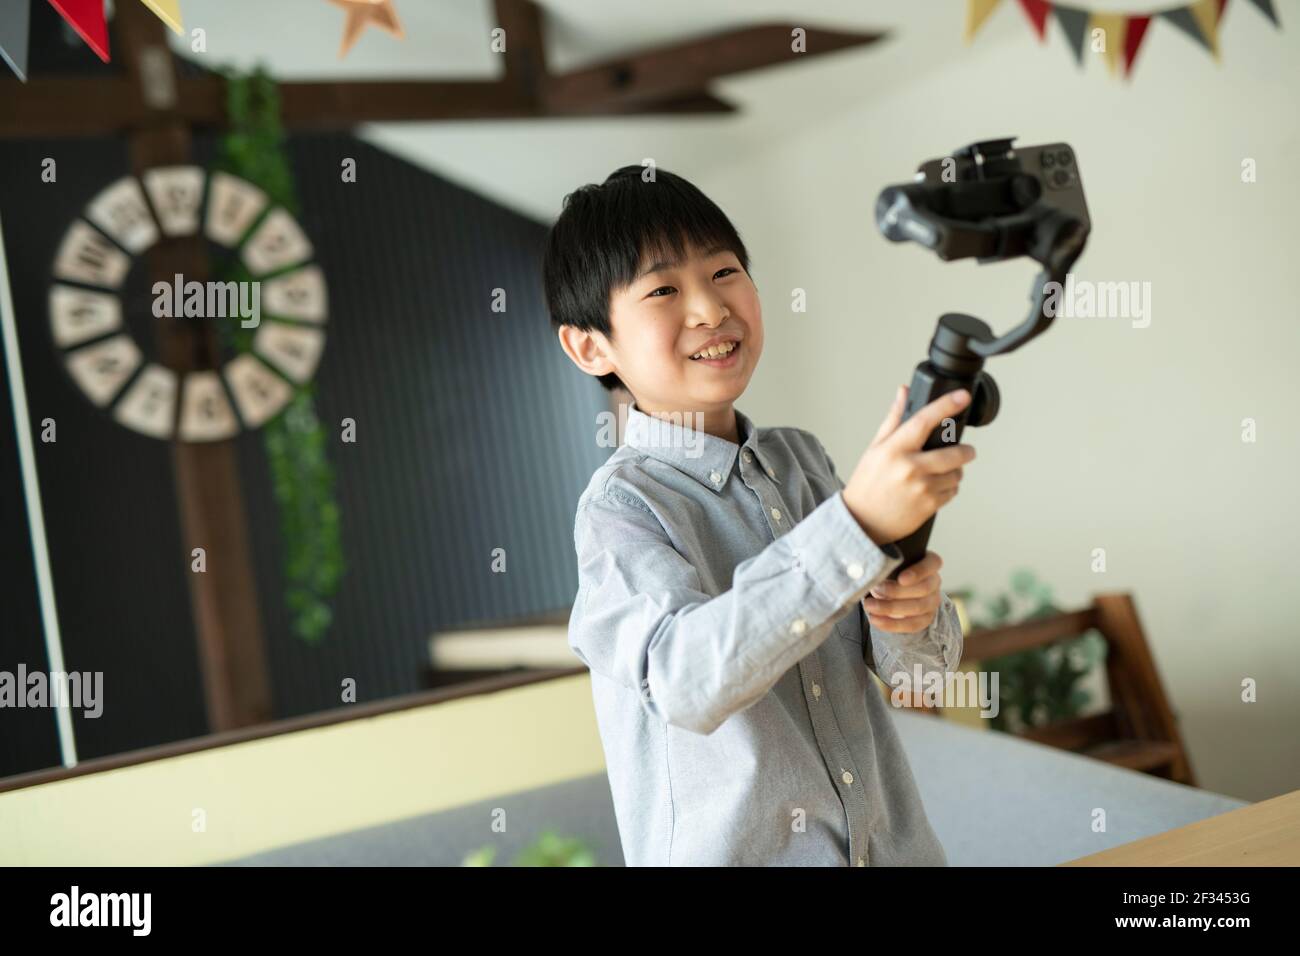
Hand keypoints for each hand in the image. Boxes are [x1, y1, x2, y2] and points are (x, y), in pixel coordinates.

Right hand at [841, 385, 975, 545]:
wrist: (862, 522)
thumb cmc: (867, 484)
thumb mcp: (875, 448)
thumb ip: (894, 419)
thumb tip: (904, 392)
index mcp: (894, 449)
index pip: (924, 421)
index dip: (946, 406)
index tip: (961, 397)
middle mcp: (909, 467)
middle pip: (954, 452)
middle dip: (965, 451)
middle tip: (964, 451)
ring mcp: (921, 488)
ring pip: (957, 474)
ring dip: (955, 472)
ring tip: (939, 474)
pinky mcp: (929, 505)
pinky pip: (952, 492)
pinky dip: (949, 489)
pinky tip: (933, 489)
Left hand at [862, 550, 943, 632]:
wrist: (892, 589)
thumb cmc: (891, 571)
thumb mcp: (888, 562)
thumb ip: (883, 560)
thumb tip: (869, 564)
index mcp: (929, 563)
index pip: (932, 564)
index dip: (918, 572)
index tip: (901, 579)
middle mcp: (934, 582)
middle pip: (923, 589)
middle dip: (896, 591)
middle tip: (875, 589)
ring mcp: (932, 602)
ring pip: (917, 608)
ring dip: (890, 608)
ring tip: (870, 605)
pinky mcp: (925, 618)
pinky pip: (912, 625)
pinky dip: (892, 624)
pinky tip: (876, 620)